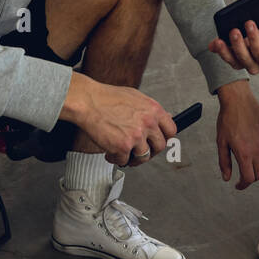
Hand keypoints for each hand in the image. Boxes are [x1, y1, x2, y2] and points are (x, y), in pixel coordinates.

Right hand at [61, 73, 175, 166]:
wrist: (88, 101)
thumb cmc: (107, 98)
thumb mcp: (135, 97)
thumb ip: (150, 110)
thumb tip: (164, 118)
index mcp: (153, 110)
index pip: (171, 130)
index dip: (164, 138)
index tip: (158, 141)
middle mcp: (148, 123)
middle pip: (160, 147)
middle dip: (150, 151)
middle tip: (140, 150)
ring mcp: (136, 136)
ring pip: (143, 157)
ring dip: (133, 158)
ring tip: (124, 152)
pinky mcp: (122, 147)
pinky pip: (123, 160)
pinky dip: (115, 158)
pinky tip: (110, 151)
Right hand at [209, 9, 258, 74]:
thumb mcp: (242, 33)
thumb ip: (228, 39)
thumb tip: (211, 45)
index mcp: (243, 61)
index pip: (231, 60)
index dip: (224, 52)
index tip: (218, 41)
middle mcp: (255, 66)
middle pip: (245, 59)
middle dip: (238, 45)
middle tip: (233, 30)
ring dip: (254, 37)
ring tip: (249, 22)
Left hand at [215, 81, 258, 189]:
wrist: (238, 100)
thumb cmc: (228, 119)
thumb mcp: (221, 142)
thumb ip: (224, 162)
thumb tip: (227, 177)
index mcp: (244, 153)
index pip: (249, 178)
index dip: (243, 185)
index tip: (238, 185)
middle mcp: (257, 150)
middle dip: (250, 178)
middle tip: (242, 176)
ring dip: (257, 167)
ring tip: (247, 161)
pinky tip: (254, 149)